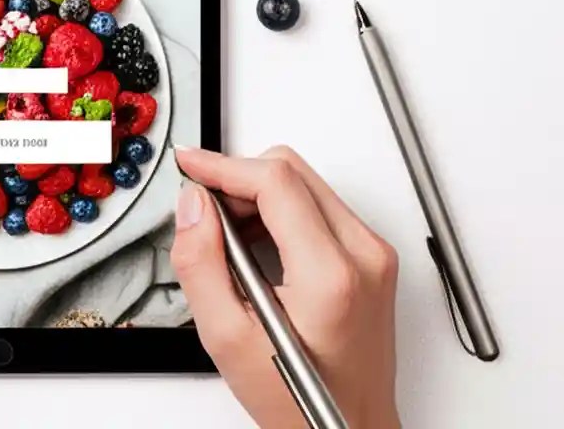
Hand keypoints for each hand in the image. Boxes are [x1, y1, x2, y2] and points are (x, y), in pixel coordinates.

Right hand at [171, 146, 400, 428]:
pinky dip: (281, 211)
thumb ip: (201, 264)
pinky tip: (256, 247)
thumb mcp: (227, 338)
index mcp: (331, 274)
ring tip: (228, 239)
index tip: (189, 164)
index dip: (222, 165)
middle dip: (238, 177)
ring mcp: (373, 254)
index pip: (275, 183)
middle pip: (292, 172)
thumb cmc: (299, 400)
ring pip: (306, 183)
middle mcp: (363, 254)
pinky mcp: (372, 258)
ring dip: (258, 194)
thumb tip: (192, 207)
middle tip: (203, 209)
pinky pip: (320, 206)